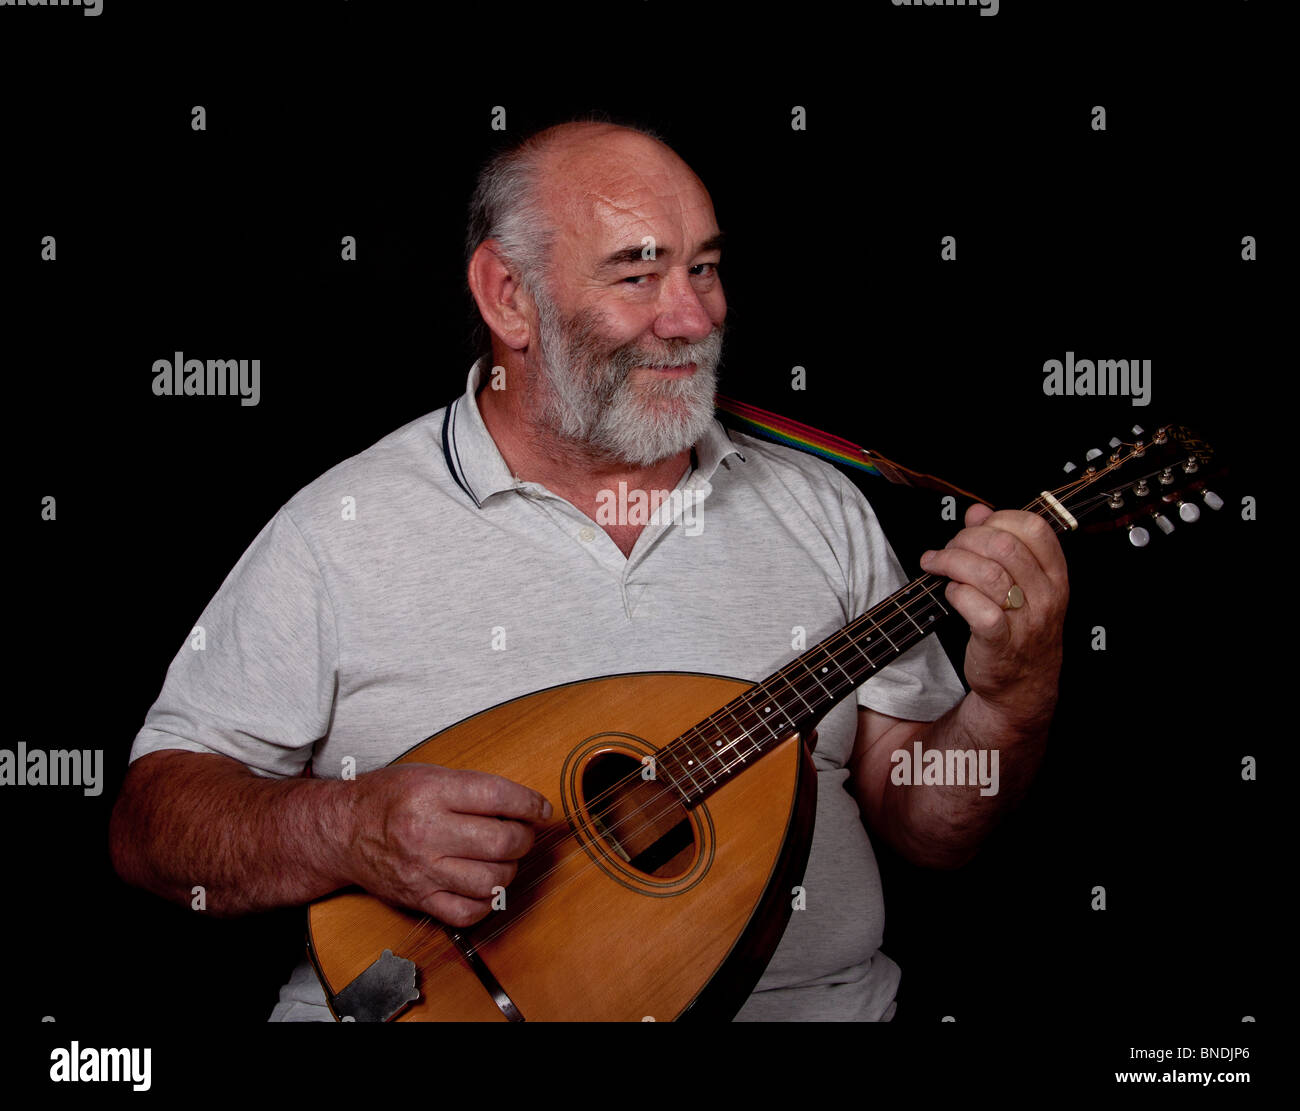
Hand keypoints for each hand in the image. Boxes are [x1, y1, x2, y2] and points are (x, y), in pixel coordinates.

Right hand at [349, 764, 552, 927]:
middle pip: (501, 841)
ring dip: (509, 868)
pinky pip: (468, 912)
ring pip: (492, 879)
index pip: (498, 797)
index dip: (530, 804)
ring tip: (502, 857)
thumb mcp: (429, 774)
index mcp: (431, 792)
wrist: (341, 831)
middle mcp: (426, 832)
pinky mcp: (418, 898)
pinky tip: (485, 884)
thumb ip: (475, 788)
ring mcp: (422, 869)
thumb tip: (524, 805)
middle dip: (523, 837)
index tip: (541, 809)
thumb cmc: (387, 799)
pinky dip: (486, 901)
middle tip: (521, 832)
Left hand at [919, 503, 1068, 728]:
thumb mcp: (1023, 584)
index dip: (999, 518)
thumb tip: (978, 511)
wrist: (1022, 689)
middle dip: (966, 539)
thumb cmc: (1020, 630)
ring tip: (935, 564)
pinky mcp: (1000, 642)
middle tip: (948, 549)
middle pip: (1004, 545)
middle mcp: (1045, 596)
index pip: (1034, 527)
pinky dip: (957, 594)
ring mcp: (1025, 620)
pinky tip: (949, 593)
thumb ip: (1002, 543)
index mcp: (1054, 575)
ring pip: (987, 573)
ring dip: (952, 562)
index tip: (976, 528)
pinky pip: (977, 608)